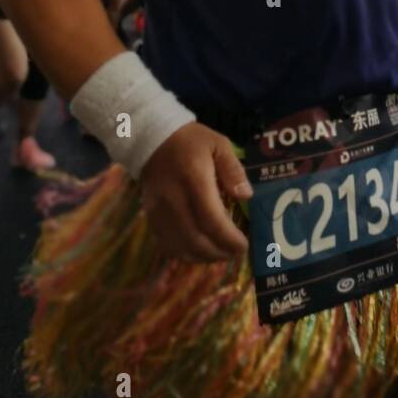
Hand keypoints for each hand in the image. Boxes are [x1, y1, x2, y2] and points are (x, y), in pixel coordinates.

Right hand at [140, 122, 250, 263]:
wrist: (152, 140)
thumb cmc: (191, 142)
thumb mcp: (219, 145)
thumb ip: (234, 170)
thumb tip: (246, 196)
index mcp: (194, 180)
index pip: (211, 220)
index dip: (228, 239)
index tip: (244, 245)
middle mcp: (174, 200)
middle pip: (196, 239)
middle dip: (219, 252)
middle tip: (235, 252)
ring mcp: (159, 211)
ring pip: (181, 246)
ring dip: (203, 257)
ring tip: (221, 254)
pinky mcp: (151, 217)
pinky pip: (167, 244)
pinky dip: (185, 254)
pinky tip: (200, 251)